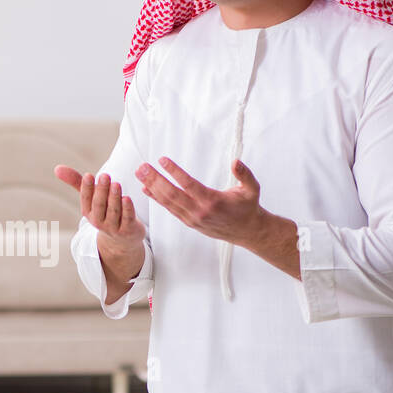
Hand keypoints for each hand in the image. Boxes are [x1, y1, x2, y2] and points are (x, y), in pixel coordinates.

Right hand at [54, 165, 145, 250]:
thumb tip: (57, 168)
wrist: (122, 238)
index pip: (86, 199)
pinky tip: (127, 198)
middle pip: (99, 205)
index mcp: (88, 212)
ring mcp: (113, 227)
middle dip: (102, 190)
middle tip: (105, 175)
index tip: (88, 175)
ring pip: (113, 211)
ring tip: (116, 184)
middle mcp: (98, 221)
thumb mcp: (91, 197)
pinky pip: (127, 219)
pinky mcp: (128, 230)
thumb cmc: (105, 210)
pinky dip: (127, 209)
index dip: (87, 188)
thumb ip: (76, 182)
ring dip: (114, 198)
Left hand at [135, 156, 264, 245]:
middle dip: (155, 179)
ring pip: (168, 202)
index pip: (189, 185)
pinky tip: (146, 189)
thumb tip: (236, 162)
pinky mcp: (189, 222)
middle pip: (172, 194)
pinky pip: (170, 209)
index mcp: (213, 201)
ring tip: (140, 174)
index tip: (162, 160)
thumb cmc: (248, 207)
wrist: (246, 231)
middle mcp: (200, 211)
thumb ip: (245, 174)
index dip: (175, 172)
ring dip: (152, 187)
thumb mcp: (252, 189)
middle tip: (142, 166)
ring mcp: (192, 218)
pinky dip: (157, 199)